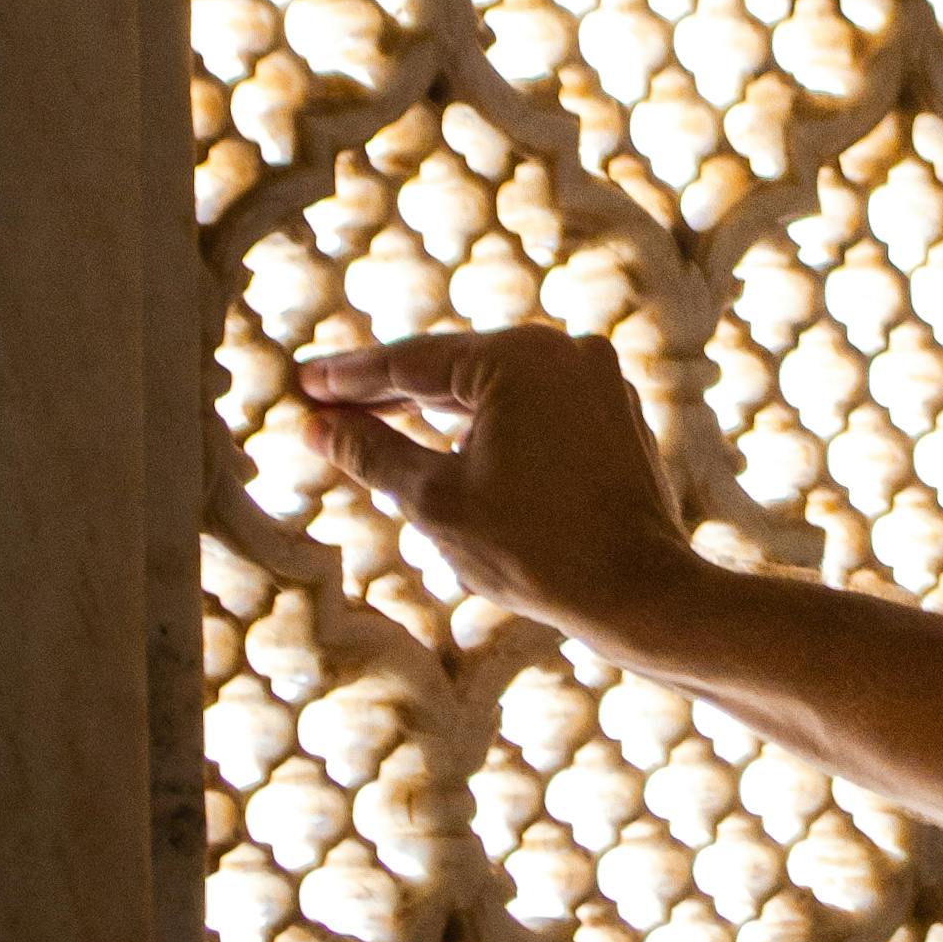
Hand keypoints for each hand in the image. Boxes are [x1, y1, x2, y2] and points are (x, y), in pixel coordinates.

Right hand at [297, 329, 701, 651]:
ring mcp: (596, 379)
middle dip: (386, 390)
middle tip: (322, 399)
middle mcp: (566, 351)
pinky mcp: (612, 412)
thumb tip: (318, 426)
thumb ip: (372, 454)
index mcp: (522, 357)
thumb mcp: (434, 501)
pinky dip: (484, 421)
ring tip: (368, 419)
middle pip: (453, 367)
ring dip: (433, 406)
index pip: (413, 362)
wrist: (639, 590)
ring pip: (493, 387)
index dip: (349, 377)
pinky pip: (532, 405)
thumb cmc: (534, 549)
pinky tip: (443, 437)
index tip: (303, 381)